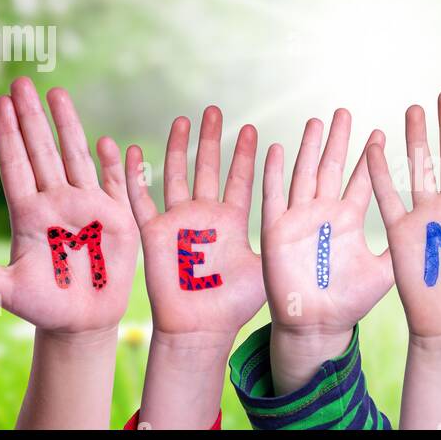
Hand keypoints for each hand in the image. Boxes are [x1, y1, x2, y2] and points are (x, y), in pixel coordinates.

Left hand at [0, 77, 138, 427]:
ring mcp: (88, 209)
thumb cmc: (42, 307)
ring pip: (75, 158)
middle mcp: (56, 203)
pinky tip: (108, 143)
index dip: (7, 136)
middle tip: (21, 81)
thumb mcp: (4, 292)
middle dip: (32, 116)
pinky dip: (114, 165)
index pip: (16, 166)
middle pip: (42, 151)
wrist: (80, 323)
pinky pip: (115, 186)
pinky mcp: (117, 221)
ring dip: (67, 126)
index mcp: (28, 215)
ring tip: (56, 93)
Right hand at [123, 107, 265, 427]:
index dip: (244, 154)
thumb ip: (277, 240)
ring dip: (178, 147)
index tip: (251, 128)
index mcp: (232, 220)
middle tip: (215, 110)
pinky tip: (130, 152)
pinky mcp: (154, 234)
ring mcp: (178, 222)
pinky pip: (141, 200)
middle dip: (211, 138)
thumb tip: (311, 224)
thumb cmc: (234, 305)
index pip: (238, 178)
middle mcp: (205, 216)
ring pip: (176, 175)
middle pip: (207, 167)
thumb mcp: (263, 267)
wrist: (201, 329)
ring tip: (182, 119)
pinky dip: (133, 177)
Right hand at [261, 109, 391, 393]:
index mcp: (349, 218)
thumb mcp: (384, 271)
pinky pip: (275, 196)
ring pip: (304, 173)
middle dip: (339, 140)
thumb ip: (403, 247)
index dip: (369, 156)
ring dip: (308, 147)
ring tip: (316, 122)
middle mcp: (325, 212)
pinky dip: (275, 173)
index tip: (380, 130)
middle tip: (345, 111)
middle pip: (332, 166)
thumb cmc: (350, 302)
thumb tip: (435, 229)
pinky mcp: (277, 230)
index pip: (361, 179)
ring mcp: (300, 218)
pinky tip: (277, 148)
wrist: (316, 324)